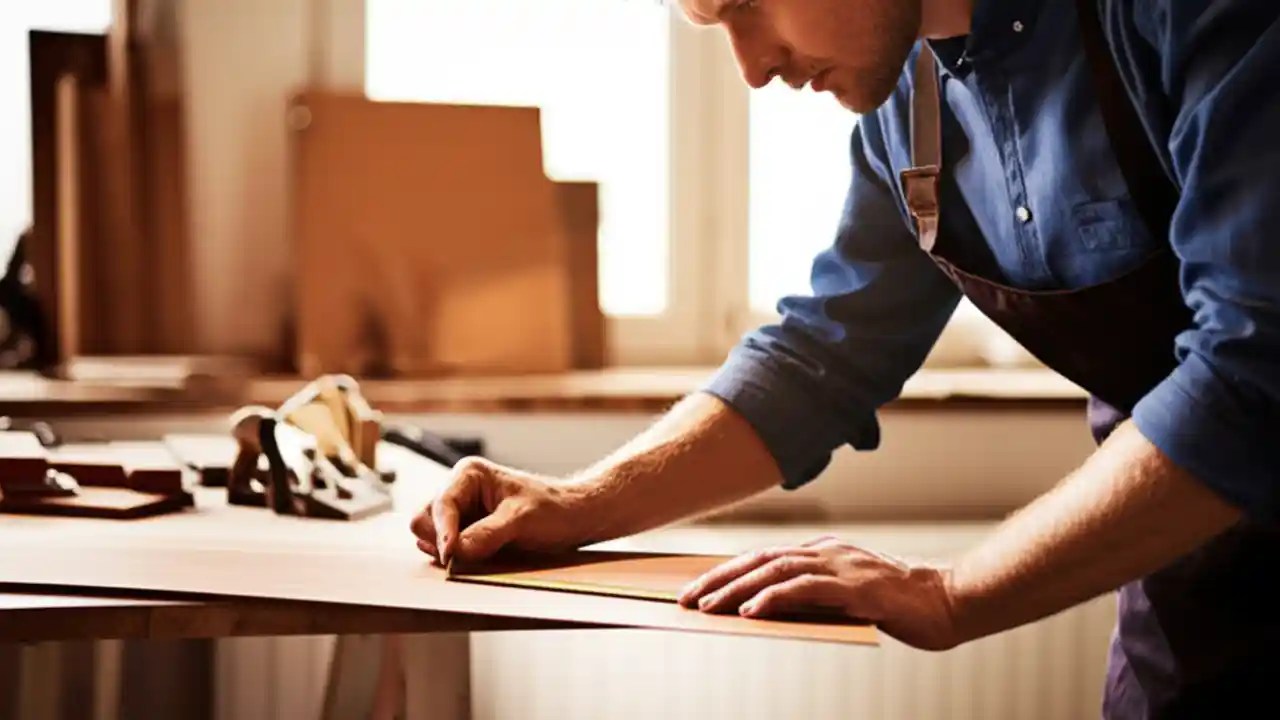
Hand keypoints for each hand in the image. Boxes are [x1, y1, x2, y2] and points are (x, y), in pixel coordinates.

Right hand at [409, 457, 591, 566]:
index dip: (443, 532)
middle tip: (467, 555)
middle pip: (423, 521)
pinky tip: (481, 557)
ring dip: (448, 551)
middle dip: (441, 541)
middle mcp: (459, 490)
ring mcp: (461, 512)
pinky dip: (456, 557)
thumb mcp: (522, 520)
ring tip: (483, 553)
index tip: (451, 556)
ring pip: (429, 537)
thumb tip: (456, 551)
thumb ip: (487, 533)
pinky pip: (445, 548)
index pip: (439, 506)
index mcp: (469, 474)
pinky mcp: (466, 532)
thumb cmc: (553, 510)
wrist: (574, 518)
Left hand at [677, 536, 961, 650]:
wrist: (950, 602)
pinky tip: (751, 611)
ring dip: (736, 588)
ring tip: (707, 606)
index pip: (765, 557)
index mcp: (824, 552)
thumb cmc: (901, 606)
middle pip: (760, 559)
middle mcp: (828, 553)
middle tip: (686, 598)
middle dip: (719, 578)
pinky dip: (773, 598)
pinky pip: (805, 590)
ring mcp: (842, 566)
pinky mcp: (856, 588)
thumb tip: (770, 610)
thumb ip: (815, 597)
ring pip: (775, 571)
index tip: (696, 587)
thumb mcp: (848, 598)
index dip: (728, 571)